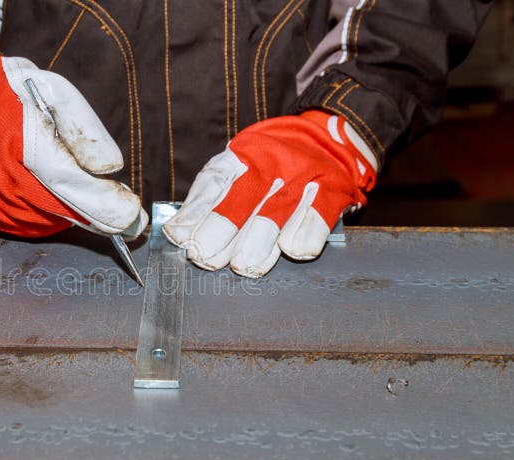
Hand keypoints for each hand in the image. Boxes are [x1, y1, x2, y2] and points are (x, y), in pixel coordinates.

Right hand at [0, 54, 146, 238]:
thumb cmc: (17, 96)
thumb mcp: (58, 94)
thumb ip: (85, 131)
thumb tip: (110, 167)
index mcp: (31, 153)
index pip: (81, 194)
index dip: (113, 210)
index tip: (136, 219)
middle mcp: (13, 188)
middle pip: (75, 216)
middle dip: (102, 211)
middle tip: (125, 208)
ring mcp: (4, 207)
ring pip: (62, 223)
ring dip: (78, 210)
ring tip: (68, 176)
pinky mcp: (1, 218)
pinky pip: (44, 225)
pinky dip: (57, 213)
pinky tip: (51, 189)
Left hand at [163, 111, 377, 277]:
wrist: (332, 139)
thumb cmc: (274, 164)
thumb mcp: (242, 168)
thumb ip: (214, 199)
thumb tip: (180, 234)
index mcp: (244, 153)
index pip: (215, 183)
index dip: (197, 212)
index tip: (181, 239)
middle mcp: (272, 161)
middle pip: (243, 196)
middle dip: (222, 228)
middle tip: (205, 257)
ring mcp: (304, 174)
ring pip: (278, 208)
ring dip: (260, 240)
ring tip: (243, 265)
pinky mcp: (333, 189)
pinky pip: (319, 212)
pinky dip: (307, 233)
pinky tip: (293, 251)